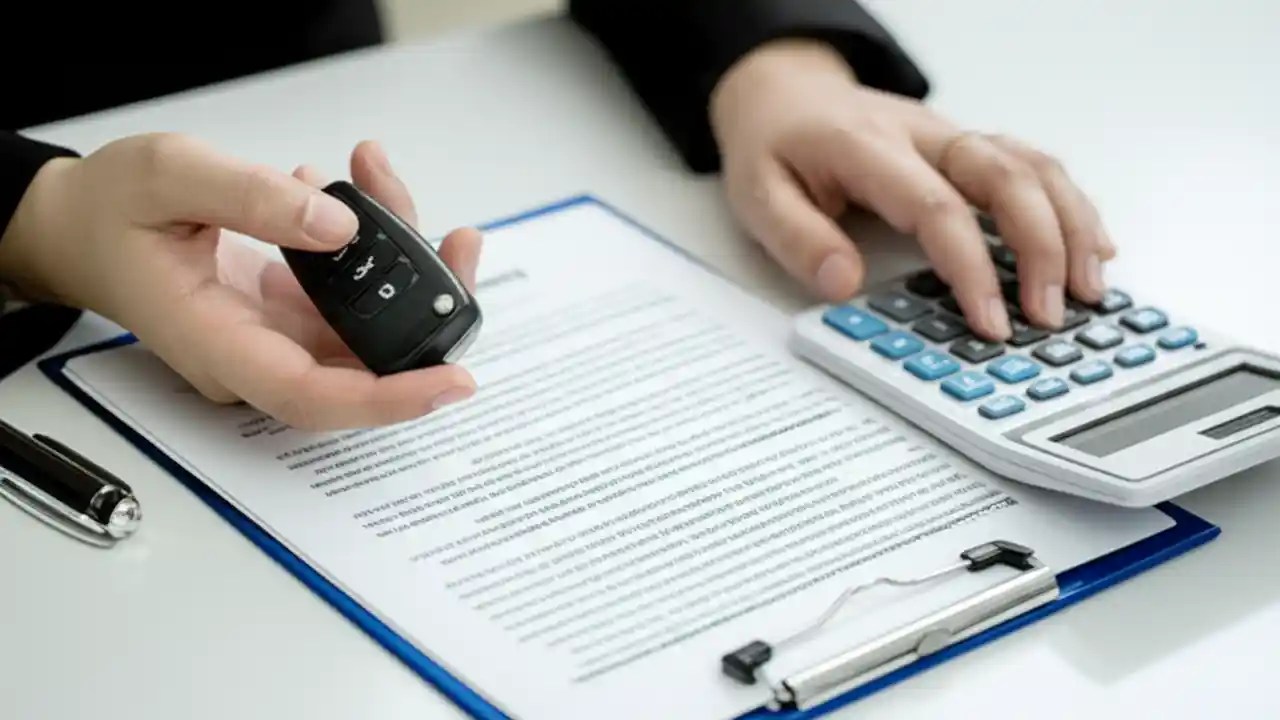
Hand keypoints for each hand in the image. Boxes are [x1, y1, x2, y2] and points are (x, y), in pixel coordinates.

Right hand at [0, 133, 481, 429]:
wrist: (80, 226)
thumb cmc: (109, 210)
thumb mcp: (170, 176)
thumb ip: (252, 198)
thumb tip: (342, 228)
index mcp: (216, 342)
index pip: (313, 395)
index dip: (388, 398)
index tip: (451, 381)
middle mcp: (255, 354)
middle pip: (361, 363)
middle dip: (425, 311)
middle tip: (460, 245)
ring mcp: (276, 337)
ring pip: (367, 323)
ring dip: (400, 260)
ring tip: (387, 180)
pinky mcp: (289, 313)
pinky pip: (352, 293)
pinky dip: (370, 243)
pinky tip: (361, 185)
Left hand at [709, 39, 1114, 338]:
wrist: (784, 93)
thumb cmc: (775, 146)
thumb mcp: (757, 195)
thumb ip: (798, 239)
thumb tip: (843, 284)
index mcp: (869, 148)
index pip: (937, 207)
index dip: (971, 267)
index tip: (990, 322)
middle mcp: (924, 136)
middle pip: (1006, 177)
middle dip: (1041, 248)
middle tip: (1050, 315)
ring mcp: (952, 138)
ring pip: (1033, 167)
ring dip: (1070, 227)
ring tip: (1089, 290)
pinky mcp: (968, 148)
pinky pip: (1034, 168)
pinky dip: (1070, 207)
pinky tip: (1092, 249)